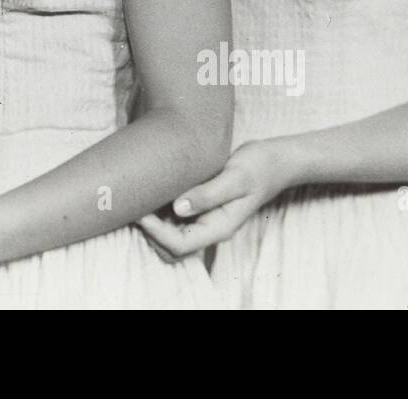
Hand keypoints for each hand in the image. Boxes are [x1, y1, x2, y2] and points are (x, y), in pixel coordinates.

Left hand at [137, 140, 295, 256]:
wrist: (273, 160)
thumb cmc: (258, 167)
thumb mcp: (235, 178)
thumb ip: (208, 193)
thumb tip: (178, 207)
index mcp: (219, 228)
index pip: (179, 245)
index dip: (156, 233)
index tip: (140, 211)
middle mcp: (208, 228)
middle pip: (170, 247)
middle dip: (149, 232)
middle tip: (134, 204)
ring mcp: (203, 219)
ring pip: (169, 235)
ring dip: (152, 222)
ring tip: (139, 196)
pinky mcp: (198, 207)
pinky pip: (173, 218)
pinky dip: (158, 210)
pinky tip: (151, 190)